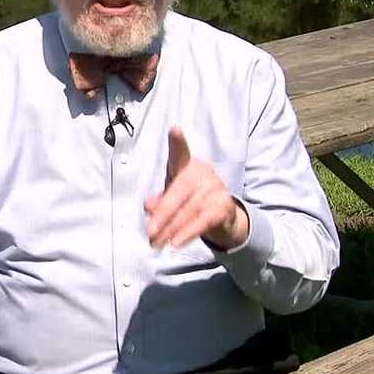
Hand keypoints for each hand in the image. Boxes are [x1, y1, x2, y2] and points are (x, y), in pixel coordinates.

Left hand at [144, 127, 249, 250]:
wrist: (222, 217)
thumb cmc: (190, 200)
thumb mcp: (172, 198)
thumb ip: (160, 200)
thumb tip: (148, 205)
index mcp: (187, 165)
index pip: (180, 153)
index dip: (178, 142)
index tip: (175, 130)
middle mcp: (203, 171)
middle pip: (180, 192)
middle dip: (163, 214)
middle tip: (150, 233)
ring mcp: (216, 187)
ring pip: (190, 209)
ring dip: (172, 229)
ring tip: (158, 243)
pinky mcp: (224, 205)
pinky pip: (204, 220)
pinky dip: (189, 233)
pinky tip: (177, 242)